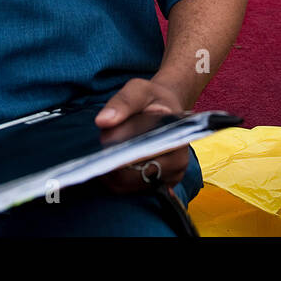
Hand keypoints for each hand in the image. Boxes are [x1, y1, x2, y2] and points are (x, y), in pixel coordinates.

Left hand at [94, 78, 188, 193]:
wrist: (167, 110)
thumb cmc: (152, 99)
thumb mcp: (139, 90)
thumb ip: (123, 102)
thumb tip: (103, 121)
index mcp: (176, 136)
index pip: (142, 153)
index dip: (119, 150)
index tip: (104, 141)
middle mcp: (179, 160)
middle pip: (134, 175)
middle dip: (112, 162)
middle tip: (102, 147)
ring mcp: (171, 175)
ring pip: (128, 185)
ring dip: (111, 172)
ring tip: (107, 153)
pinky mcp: (161, 185)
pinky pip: (129, 190)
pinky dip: (115, 179)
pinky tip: (113, 163)